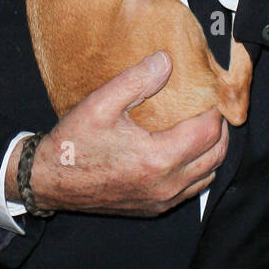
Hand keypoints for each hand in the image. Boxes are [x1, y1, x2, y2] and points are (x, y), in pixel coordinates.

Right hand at [7, 50, 228, 216]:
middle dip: (219, 130)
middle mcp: (165, 184)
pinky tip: (184, 152)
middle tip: (210, 108)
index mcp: (157, 158)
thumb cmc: (73, 144)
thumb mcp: (100, 103)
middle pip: (216, 156)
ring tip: (200, 128)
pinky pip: (191, 190)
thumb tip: (166, 61)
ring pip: (208, 176)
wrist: (49, 181)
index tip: (208, 93)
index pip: (207, 132)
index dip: (214, 110)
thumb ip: (136, 80)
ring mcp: (161, 200)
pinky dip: (198, 170)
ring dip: (211, 152)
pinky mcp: (153, 208)